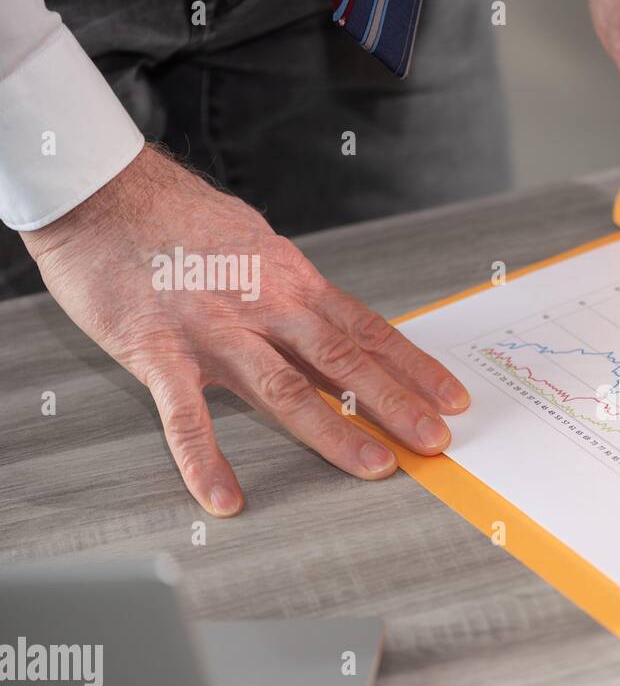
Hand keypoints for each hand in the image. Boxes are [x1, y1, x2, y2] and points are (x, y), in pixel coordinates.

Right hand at [22, 145, 469, 516]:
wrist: (99, 188)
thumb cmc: (176, 217)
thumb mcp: (256, 244)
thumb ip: (291, 288)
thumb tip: (329, 320)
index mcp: (292, 280)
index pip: (367, 330)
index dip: (415, 367)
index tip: (453, 398)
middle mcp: (264, 304)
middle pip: (344, 362)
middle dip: (397, 404)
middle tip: (437, 441)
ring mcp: (214, 329)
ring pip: (286, 389)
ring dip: (334, 432)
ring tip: (375, 467)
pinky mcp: (158, 350)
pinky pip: (185, 415)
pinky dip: (205, 460)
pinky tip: (225, 498)